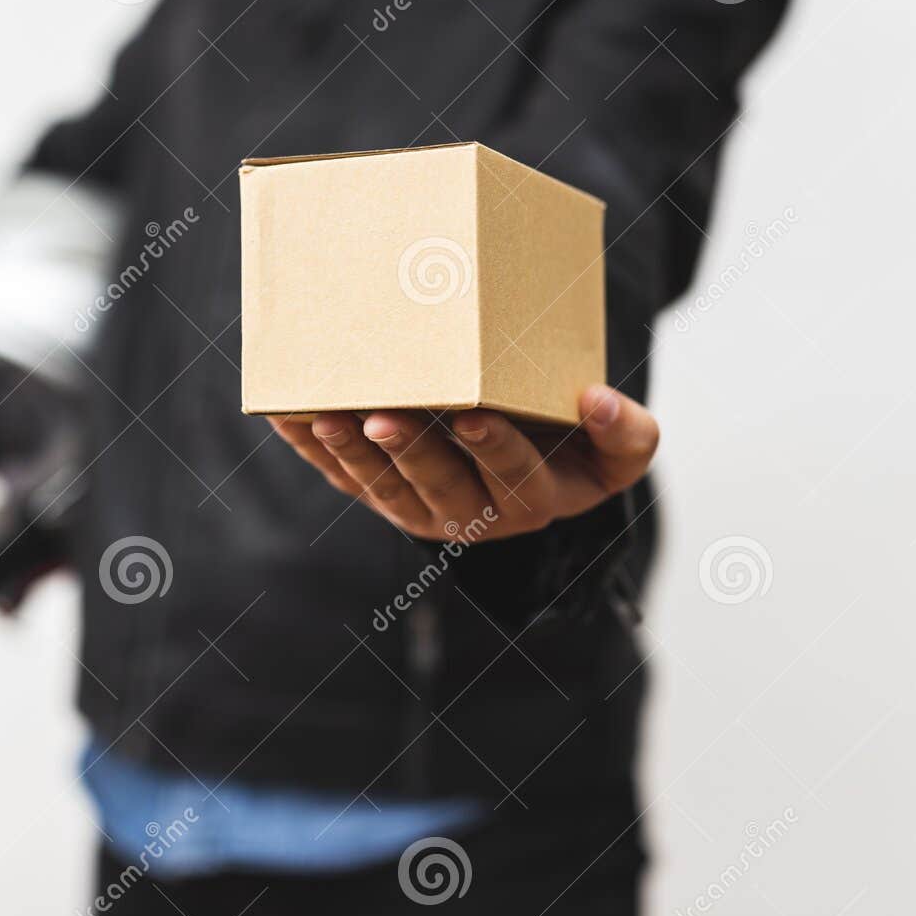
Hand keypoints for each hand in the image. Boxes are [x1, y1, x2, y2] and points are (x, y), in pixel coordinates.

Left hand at [268, 384, 658, 542]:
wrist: (532, 468)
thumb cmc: (575, 446)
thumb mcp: (618, 452)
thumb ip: (626, 434)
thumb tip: (600, 401)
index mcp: (533, 500)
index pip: (512, 476)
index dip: (491, 447)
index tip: (473, 414)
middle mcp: (473, 515)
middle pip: (438, 485)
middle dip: (409, 452)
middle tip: (384, 418)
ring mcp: (420, 509)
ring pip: (383, 488)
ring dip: (353, 454)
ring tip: (328, 418)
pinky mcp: (382, 497)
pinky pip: (343, 477)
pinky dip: (313, 449)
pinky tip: (289, 416)